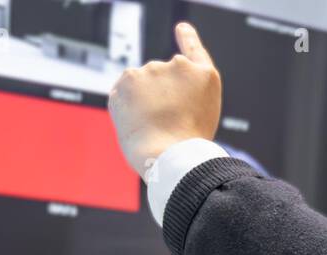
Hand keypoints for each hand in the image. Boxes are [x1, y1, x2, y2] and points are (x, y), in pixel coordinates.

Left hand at [109, 22, 221, 176]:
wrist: (168, 153)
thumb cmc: (189, 144)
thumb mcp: (202, 117)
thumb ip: (184, 95)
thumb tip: (151, 89)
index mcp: (204, 76)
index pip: (193, 49)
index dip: (187, 38)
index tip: (181, 29)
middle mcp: (178, 65)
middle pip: (163, 79)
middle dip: (160, 97)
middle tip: (168, 124)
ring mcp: (152, 70)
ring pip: (141, 85)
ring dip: (142, 101)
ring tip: (153, 125)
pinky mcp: (128, 78)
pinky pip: (123, 92)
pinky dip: (125, 105)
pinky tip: (136, 122)